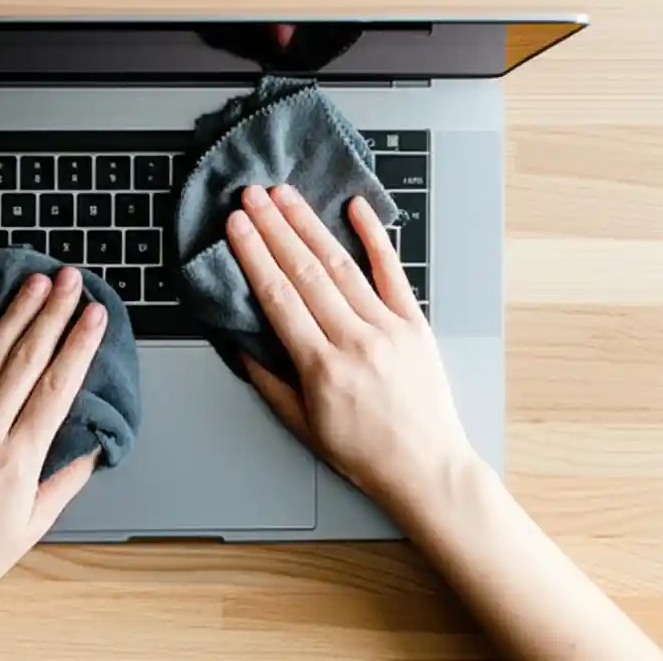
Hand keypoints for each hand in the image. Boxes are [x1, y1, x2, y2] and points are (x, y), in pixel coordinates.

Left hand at [0, 267, 105, 634]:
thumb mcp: (32, 526)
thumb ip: (65, 481)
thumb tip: (91, 448)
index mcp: (18, 459)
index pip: (56, 387)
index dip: (78, 345)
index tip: (94, 315)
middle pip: (26, 359)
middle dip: (53, 314)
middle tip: (72, 280)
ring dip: (15, 313)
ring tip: (37, 283)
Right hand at [225, 184, 476, 506]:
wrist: (427, 468)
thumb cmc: (363, 453)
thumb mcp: (302, 425)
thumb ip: (268, 381)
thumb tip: (239, 343)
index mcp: (321, 368)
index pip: (279, 298)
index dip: (253, 256)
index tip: (236, 226)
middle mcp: (355, 341)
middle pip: (305, 272)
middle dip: (274, 228)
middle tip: (251, 195)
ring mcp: (388, 328)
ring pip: (342, 265)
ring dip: (310, 225)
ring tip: (286, 195)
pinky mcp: (415, 324)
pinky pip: (393, 272)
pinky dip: (375, 237)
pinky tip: (356, 208)